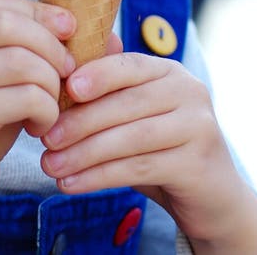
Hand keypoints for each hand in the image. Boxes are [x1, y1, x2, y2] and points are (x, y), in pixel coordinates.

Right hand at [0, 0, 75, 253]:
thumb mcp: (1, 78)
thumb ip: (27, 46)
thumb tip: (87, 24)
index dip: (37, 11)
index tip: (66, 32)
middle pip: (8, 23)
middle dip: (50, 45)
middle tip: (66, 73)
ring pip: (21, 60)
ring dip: (51, 83)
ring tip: (50, 105)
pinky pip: (24, 97)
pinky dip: (46, 110)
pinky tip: (39, 126)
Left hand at [41, 51, 256, 254]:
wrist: (212, 197)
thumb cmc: (161, 148)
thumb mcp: (136, 114)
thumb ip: (110, 89)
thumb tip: (68, 58)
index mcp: (170, 71)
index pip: (130, 65)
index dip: (98, 74)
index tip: (64, 88)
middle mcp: (189, 91)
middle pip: (127, 103)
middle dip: (81, 121)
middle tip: (45, 138)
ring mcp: (198, 127)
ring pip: (131, 137)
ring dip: (85, 153)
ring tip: (51, 165)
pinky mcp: (197, 164)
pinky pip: (139, 168)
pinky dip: (100, 176)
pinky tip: (72, 184)